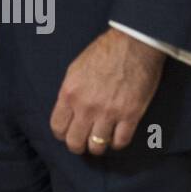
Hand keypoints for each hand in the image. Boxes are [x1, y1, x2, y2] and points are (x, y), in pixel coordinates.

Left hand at [49, 27, 165, 155]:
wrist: (133, 44)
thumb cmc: (103, 52)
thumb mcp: (75, 70)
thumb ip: (70, 93)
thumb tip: (68, 111)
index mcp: (70, 93)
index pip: (58, 127)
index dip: (62, 134)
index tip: (67, 133)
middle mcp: (86, 106)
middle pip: (75, 142)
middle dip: (78, 146)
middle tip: (83, 142)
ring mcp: (109, 113)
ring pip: (97, 147)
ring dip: (98, 146)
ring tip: (100, 140)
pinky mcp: (130, 115)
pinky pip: (120, 142)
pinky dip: (117, 143)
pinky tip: (116, 136)